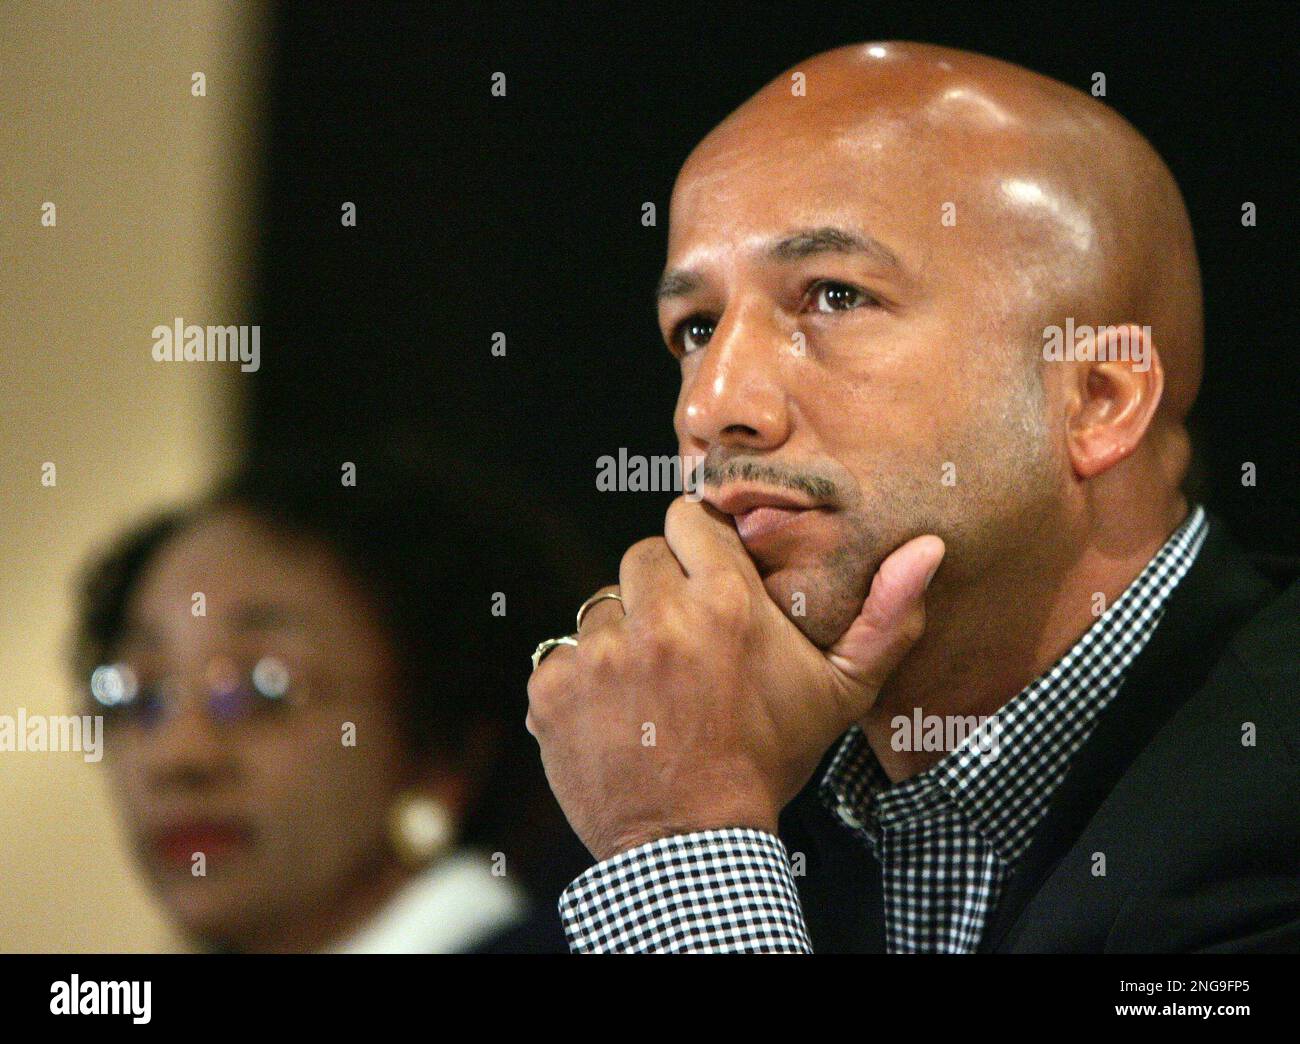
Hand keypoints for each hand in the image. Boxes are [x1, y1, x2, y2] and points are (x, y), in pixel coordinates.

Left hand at [526, 496, 943, 860]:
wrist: (694, 843)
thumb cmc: (769, 760)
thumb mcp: (840, 692)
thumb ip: (886, 618)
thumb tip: (925, 549)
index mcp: (725, 600)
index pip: (687, 519)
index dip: (698, 549)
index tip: (707, 582)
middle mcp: (657, 615)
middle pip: (642, 558)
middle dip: (661, 592)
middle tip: (683, 645)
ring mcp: (599, 652)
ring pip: (600, 606)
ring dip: (621, 637)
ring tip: (651, 690)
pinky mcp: (553, 687)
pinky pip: (559, 653)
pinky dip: (580, 680)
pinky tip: (615, 715)